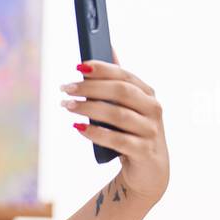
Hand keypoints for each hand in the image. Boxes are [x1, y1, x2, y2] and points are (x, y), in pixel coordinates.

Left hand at [59, 49, 168, 202]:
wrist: (148, 172)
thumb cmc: (133, 133)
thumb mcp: (128, 107)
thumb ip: (119, 80)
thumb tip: (108, 46)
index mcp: (148, 94)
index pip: (124, 75)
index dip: (102, 69)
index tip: (79, 66)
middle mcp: (153, 109)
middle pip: (120, 92)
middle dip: (90, 88)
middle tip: (66, 88)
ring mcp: (150, 131)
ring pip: (117, 115)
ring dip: (89, 108)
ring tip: (67, 106)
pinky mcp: (143, 151)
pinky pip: (117, 140)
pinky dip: (96, 133)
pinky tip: (78, 128)